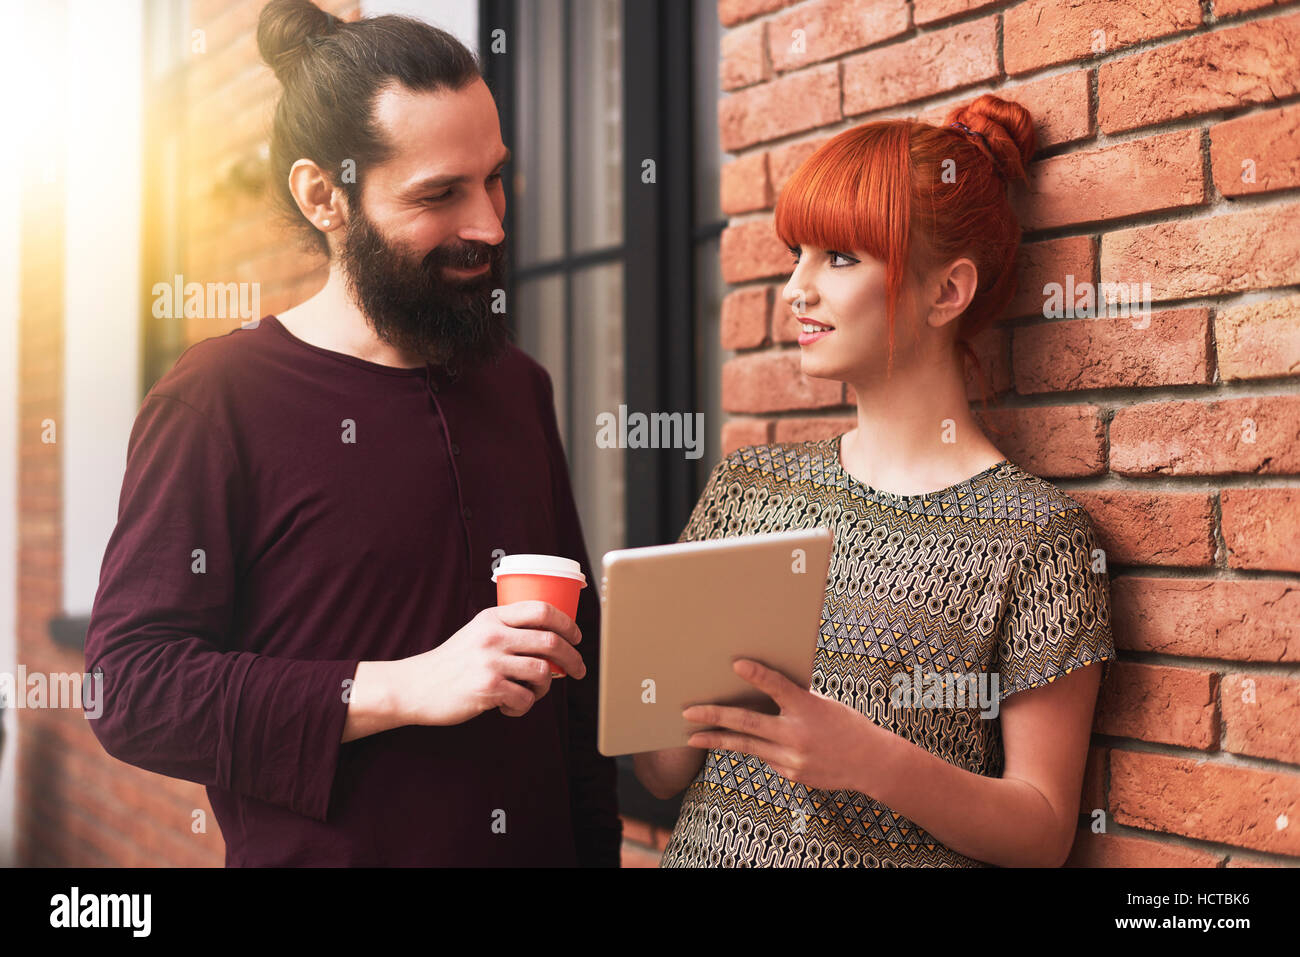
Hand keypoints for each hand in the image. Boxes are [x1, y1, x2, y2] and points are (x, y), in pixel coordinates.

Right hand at [396, 601, 585, 724]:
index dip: (567, 623)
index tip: (577, 637)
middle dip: (573, 659)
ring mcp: (490, 662)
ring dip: (545, 687)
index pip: (542, 609)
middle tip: (578, 671)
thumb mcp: (477, 633)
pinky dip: (523, 707)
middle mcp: (493, 636)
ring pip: (543, 672)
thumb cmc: (452, 663)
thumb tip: (551, 640)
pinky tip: (508, 707)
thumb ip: (506, 629)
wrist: (416, 686)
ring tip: (531, 692)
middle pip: (551, 641)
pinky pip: (525, 699)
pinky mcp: (488, 688)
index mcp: (493, 618)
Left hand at [682, 659, 880, 792]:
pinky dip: (755, 747)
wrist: (871, 763)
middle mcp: (798, 734)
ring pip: (747, 746)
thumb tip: (761, 691)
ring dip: (717, 739)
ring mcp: (792, 758)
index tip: (735, 664)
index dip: (757, 675)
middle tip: (688, 712)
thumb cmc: (845, 724)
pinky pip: (765, 757)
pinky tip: (745, 743)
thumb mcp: (823, 704)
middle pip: (748, 723)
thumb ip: (794, 700)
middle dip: (714, 717)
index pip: (778, 687)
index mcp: (808, 708)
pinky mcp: (790, 774)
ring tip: (693, 736)